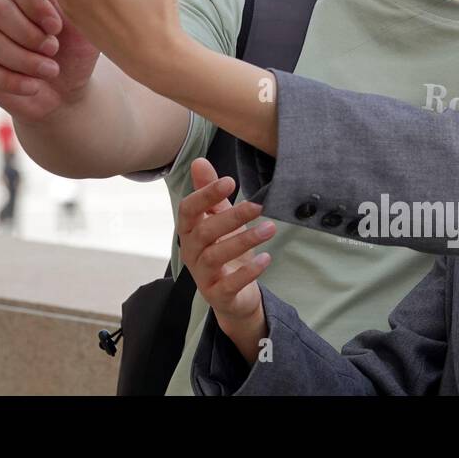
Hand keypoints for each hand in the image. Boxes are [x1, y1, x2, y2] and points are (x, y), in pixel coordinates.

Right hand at [0, 0, 100, 121]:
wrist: (63, 90)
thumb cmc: (74, 52)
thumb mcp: (85, 27)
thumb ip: (78, 3)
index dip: (37, 6)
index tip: (57, 28)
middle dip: (28, 35)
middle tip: (53, 51)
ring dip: (20, 59)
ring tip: (49, 71)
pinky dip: (7, 80)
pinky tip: (32, 87)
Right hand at [179, 157, 274, 361]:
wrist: (234, 296)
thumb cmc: (226, 251)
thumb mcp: (220, 220)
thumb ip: (210, 194)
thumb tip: (199, 161)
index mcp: (189, 231)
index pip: (188, 210)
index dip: (205, 194)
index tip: (229, 181)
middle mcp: (191, 252)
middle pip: (204, 232)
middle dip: (231, 217)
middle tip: (258, 205)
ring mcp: (203, 275)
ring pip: (216, 256)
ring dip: (243, 240)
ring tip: (270, 229)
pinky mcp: (218, 294)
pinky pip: (230, 283)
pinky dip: (248, 271)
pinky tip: (266, 258)